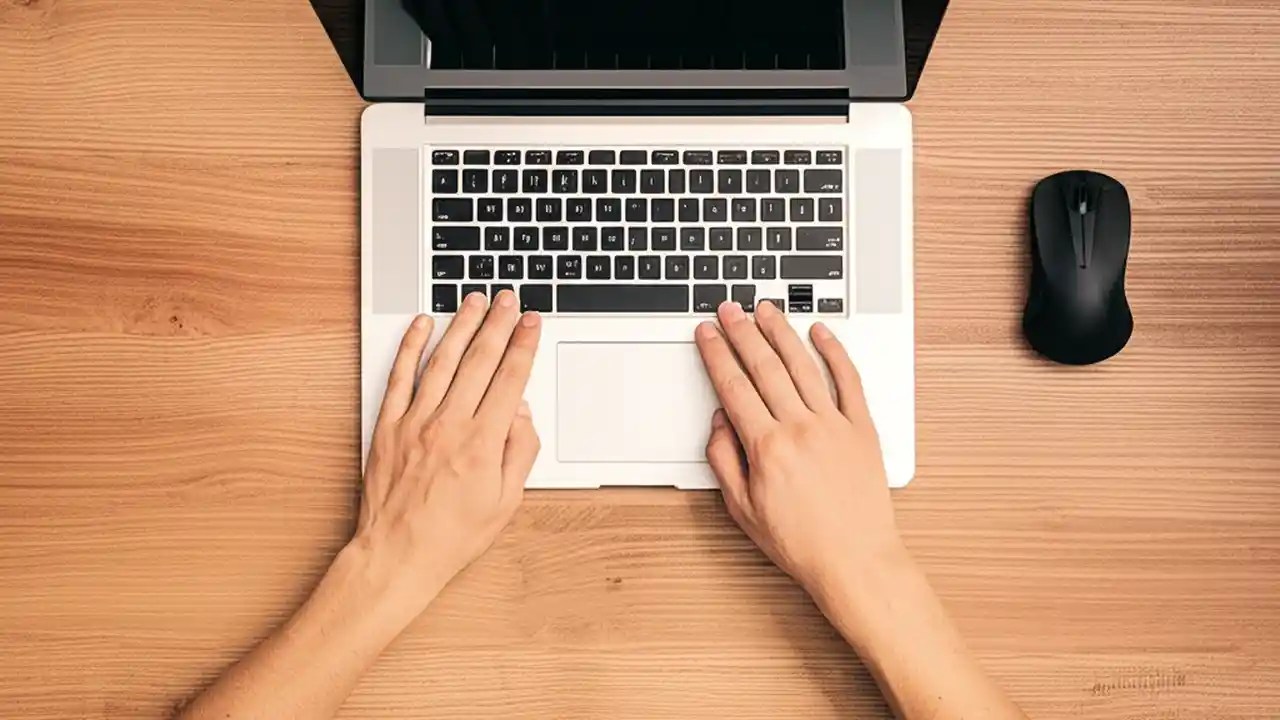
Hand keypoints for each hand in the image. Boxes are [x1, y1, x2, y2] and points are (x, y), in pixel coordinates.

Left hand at [356, 290, 541, 607]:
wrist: (397, 555)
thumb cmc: (452, 536)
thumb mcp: (506, 502)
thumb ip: (520, 452)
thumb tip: (521, 412)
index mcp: (483, 442)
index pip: (510, 379)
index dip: (524, 345)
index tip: (532, 322)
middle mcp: (449, 424)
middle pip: (479, 360)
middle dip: (497, 324)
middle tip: (507, 299)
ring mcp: (415, 421)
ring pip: (442, 360)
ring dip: (460, 326)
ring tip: (473, 301)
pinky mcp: (388, 426)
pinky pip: (400, 377)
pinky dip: (410, 347)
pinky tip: (421, 325)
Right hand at [694, 300, 901, 601]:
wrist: (855, 561)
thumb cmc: (801, 543)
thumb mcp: (743, 510)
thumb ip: (725, 460)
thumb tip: (719, 423)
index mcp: (767, 447)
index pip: (733, 387)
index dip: (716, 355)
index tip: (706, 335)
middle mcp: (800, 428)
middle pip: (764, 367)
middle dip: (742, 333)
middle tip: (729, 310)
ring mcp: (834, 425)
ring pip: (802, 365)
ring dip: (781, 332)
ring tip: (766, 310)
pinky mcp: (862, 428)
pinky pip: (848, 380)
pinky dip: (835, 352)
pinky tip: (822, 332)